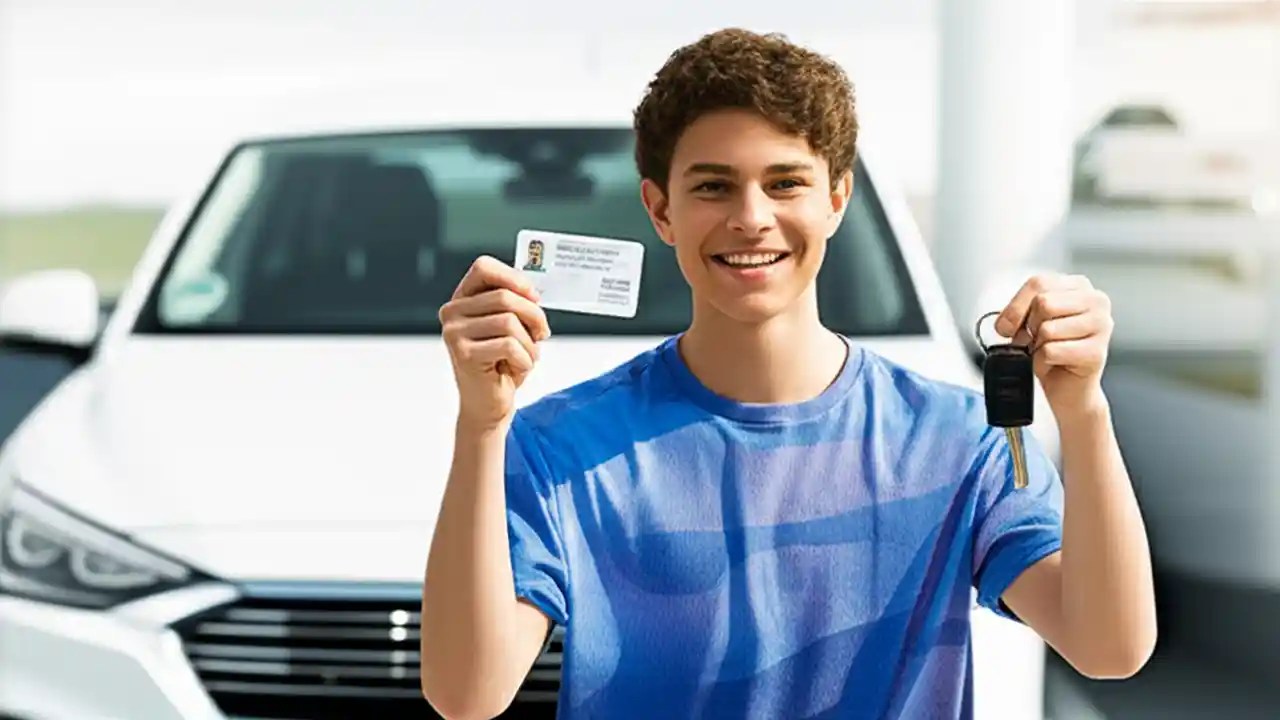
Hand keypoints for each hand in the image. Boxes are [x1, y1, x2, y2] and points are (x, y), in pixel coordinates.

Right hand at [439, 256, 550, 430]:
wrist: (489, 405)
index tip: (534, 296)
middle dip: (534, 316)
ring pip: (509, 321)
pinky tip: (516, 370)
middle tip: (542, 335)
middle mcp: (452, 312)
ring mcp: (454, 333)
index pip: (484, 267)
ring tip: (526, 358)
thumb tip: (532, 294)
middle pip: (505, 296)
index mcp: (462, 299)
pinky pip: (509, 346)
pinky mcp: (463, 354)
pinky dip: (525, 360)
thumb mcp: (512, 327)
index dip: (514, 277)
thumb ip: (517, 304)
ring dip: (530, 344)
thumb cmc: (502, 363)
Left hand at [995, 273, 1113, 420]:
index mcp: (1079, 286)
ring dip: (1037, 346)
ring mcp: (1101, 326)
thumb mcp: (1031, 321)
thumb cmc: (1051, 350)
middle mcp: (1096, 300)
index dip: (1016, 306)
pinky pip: (1051, 351)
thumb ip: (1020, 312)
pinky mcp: (1097, 352)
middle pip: (1044, 303)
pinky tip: (1054, 363)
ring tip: (1046, 351)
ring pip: (1047, 328)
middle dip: (1029, 327)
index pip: (1039, 283)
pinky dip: (1042, 361)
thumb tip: (1006, 323)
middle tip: (1033, 341)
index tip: (1006, 326)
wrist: (1068, 387)